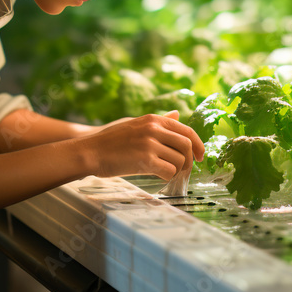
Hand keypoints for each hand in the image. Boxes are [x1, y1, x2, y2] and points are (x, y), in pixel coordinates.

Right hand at [80, 111, 204, 180]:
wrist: (90, 151)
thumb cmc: (111, 140)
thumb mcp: (137, 124)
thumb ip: (159, 122)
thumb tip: (177, 115)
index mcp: (154, 119)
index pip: (187, 130)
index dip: (198, 145)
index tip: (200, 156)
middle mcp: (154, 129)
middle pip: (186, 146)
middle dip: (190, 161)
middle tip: (185, 170)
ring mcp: (150, 144)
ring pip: (179, 160)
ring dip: (177, 171)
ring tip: (168, 173)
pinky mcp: (145, 160)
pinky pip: (169, 171)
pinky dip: (168, 177)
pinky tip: (159, 177)